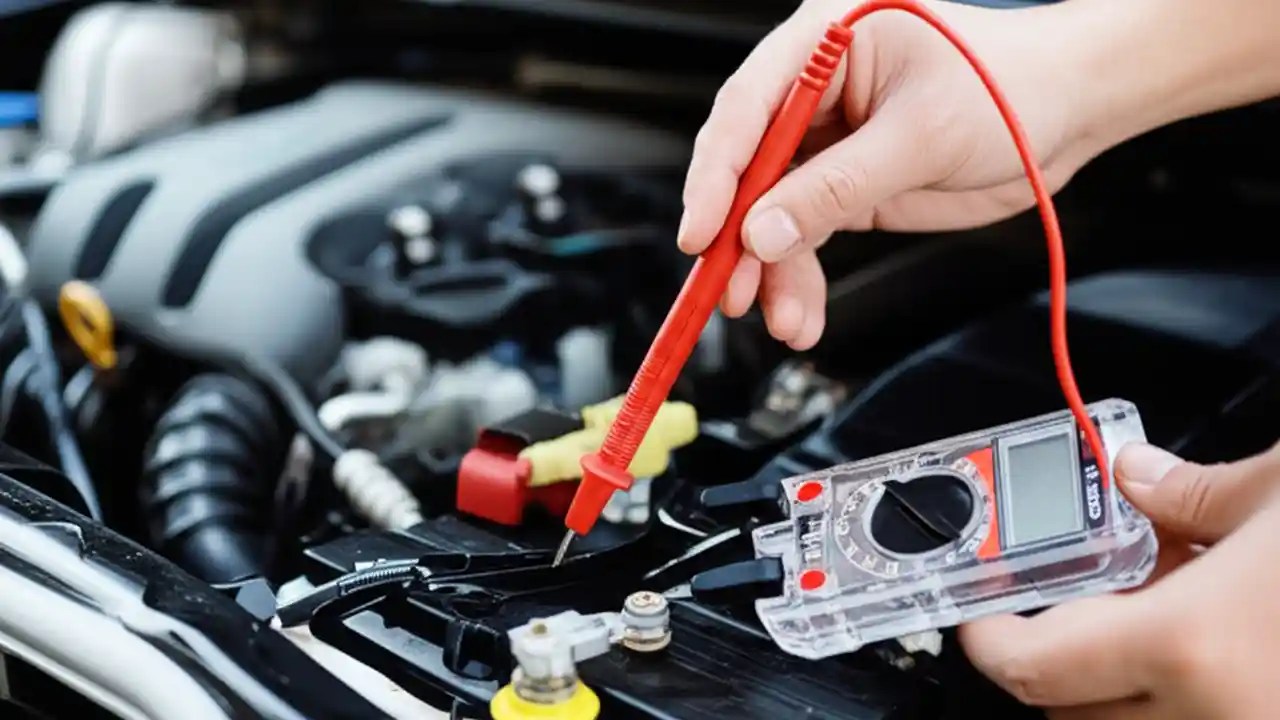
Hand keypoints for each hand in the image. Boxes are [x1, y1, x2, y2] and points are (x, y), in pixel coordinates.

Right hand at [678, 0, 1101, 348]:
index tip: (700, 236)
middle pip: (747, 167)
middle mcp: (813, 88)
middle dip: (738, 238)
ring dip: (771, 272)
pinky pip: (802, 235)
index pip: (748, 108)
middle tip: (730, 292)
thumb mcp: (920, 138)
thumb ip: (836, 188)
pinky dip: (798, 276)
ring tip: (783, 319)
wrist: (1068, 114)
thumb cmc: (1012, 91)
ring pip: (770, 213)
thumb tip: (763, 234)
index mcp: (824, 40)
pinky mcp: (841, 182)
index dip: (717, 176)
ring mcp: (824, 138)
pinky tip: (801, 310)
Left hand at [959, 440, 1279, 718]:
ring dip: (1124, 675)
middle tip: (1079, 590)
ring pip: (1136, 718)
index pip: (1033, 666)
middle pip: (1076, 705)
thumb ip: (1192, 491)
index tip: (978, 613)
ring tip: (1160, 605)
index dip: (988, 640)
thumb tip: (1137, 477)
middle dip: (1060, 650)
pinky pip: (1201, 715)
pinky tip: (1216, 631)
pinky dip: (1185, 686)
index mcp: (1189, 645)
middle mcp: (1215, 714)